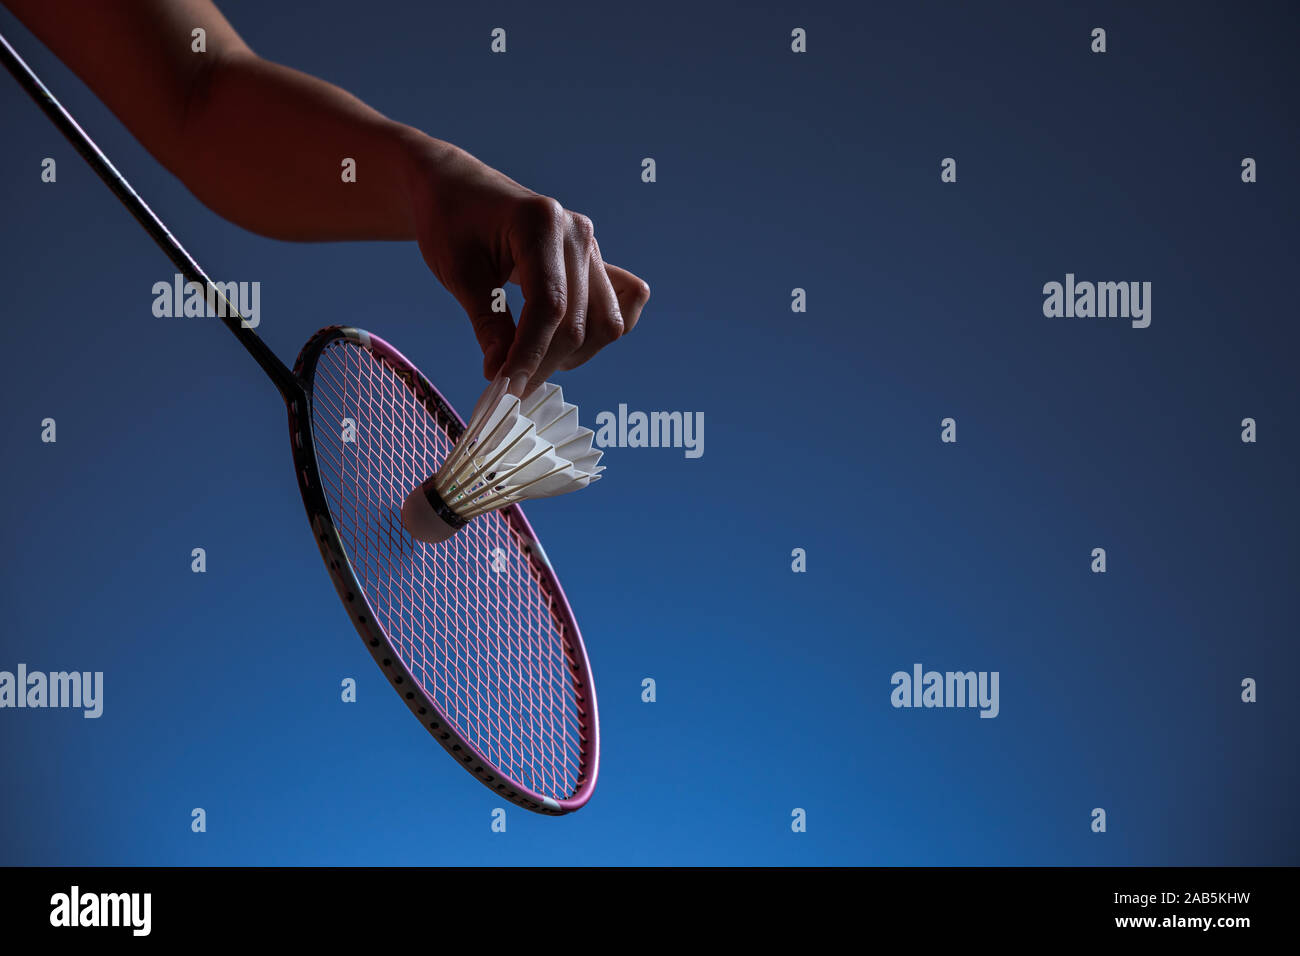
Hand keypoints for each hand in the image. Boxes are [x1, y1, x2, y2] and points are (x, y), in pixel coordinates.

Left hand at [406, 138, 649, 395]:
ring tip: (531, 363)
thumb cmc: (450, 222)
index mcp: (541, 223)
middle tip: (508, 387)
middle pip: (578, 321)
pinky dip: (602, 332)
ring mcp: (592, 246)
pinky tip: (569, 345)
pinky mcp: (597, 261)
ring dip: (571, 355)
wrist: (458, 189)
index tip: (506, 387)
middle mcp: (577, 233)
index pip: (550, 306)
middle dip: (544, 363)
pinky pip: (623, 304)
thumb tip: (503, 376)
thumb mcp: (458, 272)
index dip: (530, 354)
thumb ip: (486, 323)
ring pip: (605, 323)